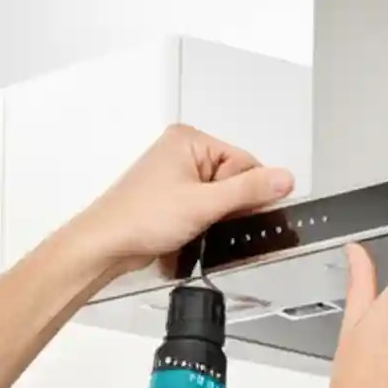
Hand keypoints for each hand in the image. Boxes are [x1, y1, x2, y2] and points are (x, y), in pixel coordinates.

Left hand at [64, 124, 293, 272]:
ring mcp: (177, 175)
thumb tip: (284, 179)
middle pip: (234, 180)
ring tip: (190, 225)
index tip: (229, 210)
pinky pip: (206, 207)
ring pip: (221, 197)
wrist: (103, 248)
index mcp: (190, 140)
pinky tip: (187, 231)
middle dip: (226, 206)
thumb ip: (249, 190)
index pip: (245, 162)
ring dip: (214, 217)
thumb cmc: (137, 218)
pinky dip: (203, 222)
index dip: (244, 192)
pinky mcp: (174, 197)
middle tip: (203, 218)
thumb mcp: (204, 204)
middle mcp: (183, 152)